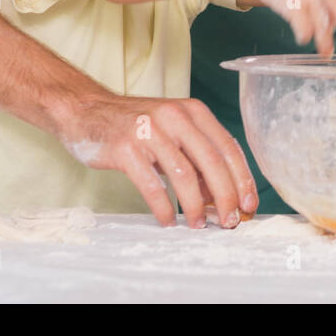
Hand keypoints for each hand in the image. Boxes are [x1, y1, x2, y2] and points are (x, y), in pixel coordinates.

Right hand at [60, 93, 256, 228]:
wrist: (86, 110)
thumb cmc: (135, 125)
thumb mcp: (172, 131)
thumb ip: (196, 157)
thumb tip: (220, 195)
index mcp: (193, 111)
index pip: (227, 147)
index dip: (242, 178)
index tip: (249, 204)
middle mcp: (175, 117)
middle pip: (211, 161)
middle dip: (225, 196)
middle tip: (230, 221)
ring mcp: (150, 131)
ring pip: (184, 175)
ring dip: (195, 206)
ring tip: (197, 225)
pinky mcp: (126, 148)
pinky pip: (151, 185)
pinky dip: (163, 207)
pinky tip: (167, 221)